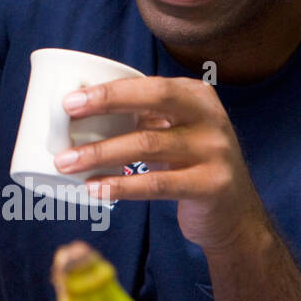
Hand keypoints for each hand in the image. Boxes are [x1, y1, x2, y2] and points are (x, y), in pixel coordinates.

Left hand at [53, 76, 269, 251]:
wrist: (235, 215)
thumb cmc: (189, 166)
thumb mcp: (174, 133)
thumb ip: (141, 118)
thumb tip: (76, 114)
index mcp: (196, 97)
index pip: (149, 85)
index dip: (109, 90)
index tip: (70, 100)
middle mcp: (210, 117)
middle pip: (154, 100)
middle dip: (107, 103)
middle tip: (66, 116)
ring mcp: (215, 151)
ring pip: (148, 145)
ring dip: (101, 154)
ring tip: (66, 162)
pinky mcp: (212, 185)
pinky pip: (157, 184)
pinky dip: (121, 186)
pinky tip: (94, 190)